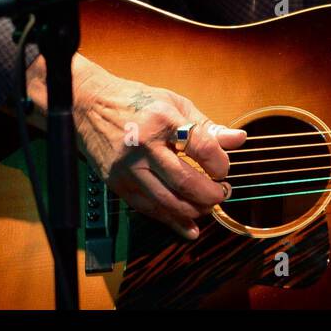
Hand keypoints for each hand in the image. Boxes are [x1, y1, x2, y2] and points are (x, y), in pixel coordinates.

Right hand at [71, 63, 245, 240]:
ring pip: (167, 201)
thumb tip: (240, 139)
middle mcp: (144, 145)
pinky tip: (188, 227)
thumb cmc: (138, 103)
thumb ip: (208, 126)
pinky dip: (171, 222)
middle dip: (211, 194)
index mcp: (164, 120)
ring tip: (208, 206)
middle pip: (185, 181)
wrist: (90, 105)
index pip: (201, 147)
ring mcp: (129, 168)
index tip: (224, 170)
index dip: (220, 164)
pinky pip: (148, 209)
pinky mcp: (117, 183)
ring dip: (194, 211)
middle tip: (222, 193)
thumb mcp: (176, 104)